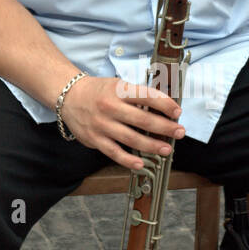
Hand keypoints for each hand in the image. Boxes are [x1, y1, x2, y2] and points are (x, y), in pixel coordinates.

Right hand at [61, 75, 184, 170]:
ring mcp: (102, 125)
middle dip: (165, 127)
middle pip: (142, 120)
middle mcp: (110, 107)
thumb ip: (137, 96)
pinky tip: (141, 164)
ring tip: (166, 149)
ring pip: (131, 138)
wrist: (69, 97)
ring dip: (151, 145)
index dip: (165, 104)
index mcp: (119, 90)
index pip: (147, 96)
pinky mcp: (95, 139)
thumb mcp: (118, 85)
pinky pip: (114, 152)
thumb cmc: (99, 92)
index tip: (178, 112)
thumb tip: (163, 109)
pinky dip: (128, 160)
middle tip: (179, 132)